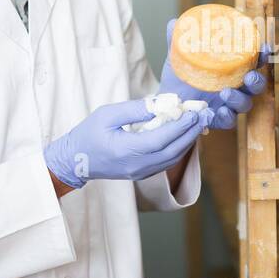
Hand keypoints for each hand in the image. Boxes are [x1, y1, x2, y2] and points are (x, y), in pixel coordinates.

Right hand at [44, 99, 210, 189]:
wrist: (75, 160)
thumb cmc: (88, 134)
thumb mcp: (108, 115)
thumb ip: (135, 110)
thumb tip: (161, 103)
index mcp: (127, 150)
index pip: (162, 139)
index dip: (181, 126)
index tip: (194, 112)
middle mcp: (137, 165)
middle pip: (173, 151)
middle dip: (191, 132)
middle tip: (203, 115)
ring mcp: (141, 172)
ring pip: (172, 158)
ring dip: (187, 141)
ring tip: (197, 123)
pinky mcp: (142, 174)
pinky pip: (166, 162)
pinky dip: (178, 148)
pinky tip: (183, 135)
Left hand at [159, 18, 269, 129]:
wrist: (166, 102)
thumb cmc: (180, 77)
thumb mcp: (178, 58)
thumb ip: (178, 41)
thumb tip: (174, 22)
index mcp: (231, 68)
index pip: (253, 61)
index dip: (262, 55)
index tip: (265, 48)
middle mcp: (235, 86)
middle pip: (256, 84)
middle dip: (257, 80)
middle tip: (249, 76)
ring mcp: (228, 104)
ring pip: (245, 103)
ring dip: (239, 98)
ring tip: (226, 92)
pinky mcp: (218, 119)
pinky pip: (229, 121)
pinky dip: (227, 116)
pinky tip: (220, 111)